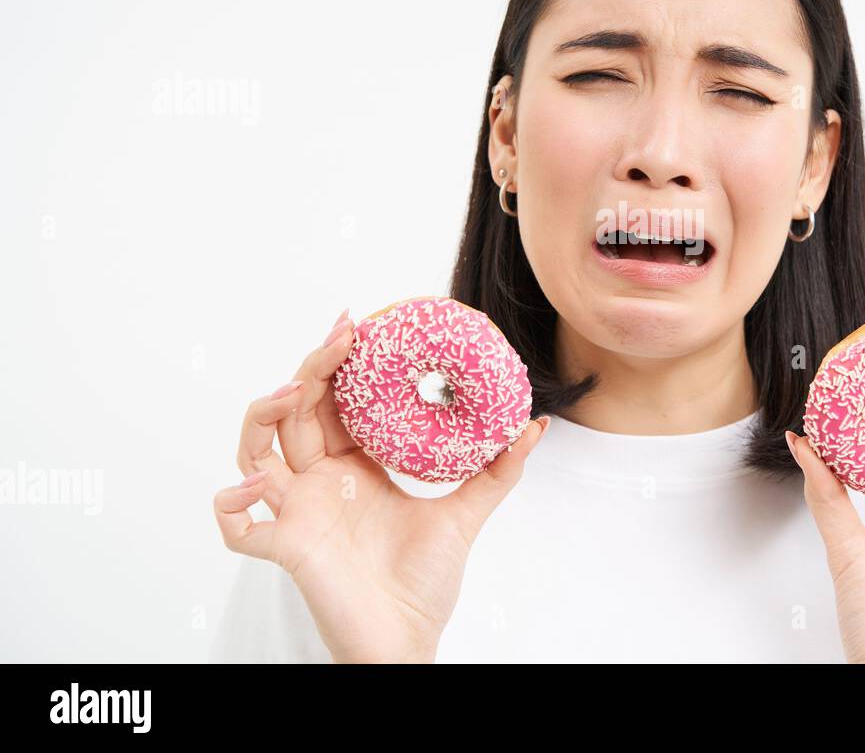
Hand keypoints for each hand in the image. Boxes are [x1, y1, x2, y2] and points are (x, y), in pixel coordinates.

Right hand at [213, 308, 549, 662]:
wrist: (408, 637)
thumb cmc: (424, 581)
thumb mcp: (466, 513)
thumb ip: (497, 470)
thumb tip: (532, 426)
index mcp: (354, 467)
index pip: (334, 403)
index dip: (337, 364)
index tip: (356, 326)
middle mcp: (319, 483)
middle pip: (294, 412)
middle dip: (310, 369)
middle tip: (340, 337)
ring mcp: (297, 513)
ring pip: (254, 453)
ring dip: (263, 417)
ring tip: (291, 392)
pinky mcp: (286, 548)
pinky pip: (236, 528)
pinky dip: (231, 505)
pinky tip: (253, 485)